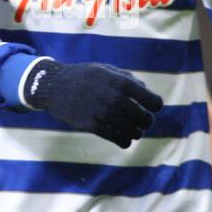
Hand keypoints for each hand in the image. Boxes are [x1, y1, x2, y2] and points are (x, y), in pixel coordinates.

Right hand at [24, 60, 162, 148]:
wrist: (56, 87)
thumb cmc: (85, 77)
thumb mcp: (106, 70)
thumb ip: (128, 79)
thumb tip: (146, 90)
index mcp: (121, 83)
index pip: (153, 101)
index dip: (155, 106)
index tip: (152, 107)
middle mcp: (115, 98)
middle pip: (145, 119)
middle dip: (146, 122)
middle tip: (143, 122)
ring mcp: (104, 113)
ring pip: (133, 132)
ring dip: (136, 133)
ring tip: (133, 131)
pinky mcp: (93, 126)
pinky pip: (118, 139)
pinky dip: (124, 141)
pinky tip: (124, 139)